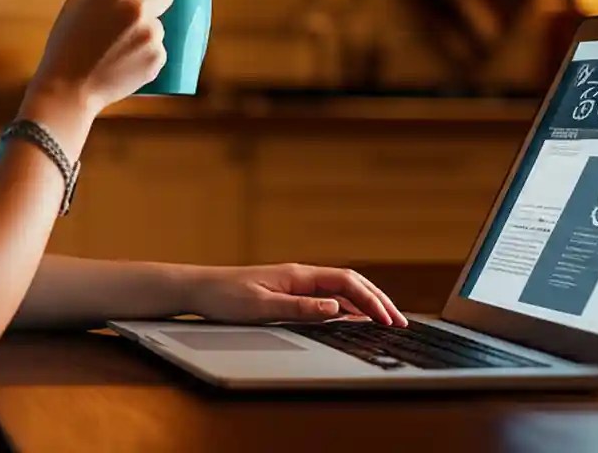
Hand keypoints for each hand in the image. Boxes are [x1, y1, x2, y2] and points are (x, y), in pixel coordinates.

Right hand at [28, 0, 174, 114]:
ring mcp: (152, 35)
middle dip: (155, 1)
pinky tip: (123, 61)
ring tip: (118, 47)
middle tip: (134, 15)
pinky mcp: (158, 58)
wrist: (69, 89)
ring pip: (160, 24)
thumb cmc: (65, 46)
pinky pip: (158, 48)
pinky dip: (146, 54)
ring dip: (146, 31)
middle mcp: (139, 8)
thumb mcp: (72, 6)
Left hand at [185, 264, 408, 325]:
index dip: (371, 301)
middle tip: (400, 322)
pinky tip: (353, 320)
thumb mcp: (262, 307)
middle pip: (350, 284)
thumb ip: (300, 308)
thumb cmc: (224, 297)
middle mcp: (300, 276)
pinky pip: (325, 299)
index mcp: (298, 275)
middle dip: (377, 300)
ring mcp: (295, 284)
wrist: (197, 289)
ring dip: (365, 304)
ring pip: (340, 291)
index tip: (389, 320)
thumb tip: (336, 310)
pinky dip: (346, 308)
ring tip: (386, 321)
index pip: (346, 283)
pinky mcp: (286, 293)